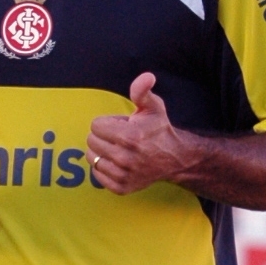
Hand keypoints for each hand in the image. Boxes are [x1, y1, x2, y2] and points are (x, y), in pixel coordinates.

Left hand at [86, 72, 190, 194]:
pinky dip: (103, 167)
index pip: (95, 125)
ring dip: (101, 152)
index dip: (107, 122)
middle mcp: (125, 158)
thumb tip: (146, 77)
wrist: (174, 159)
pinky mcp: (121, 188)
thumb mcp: (153, 107)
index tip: (122, 125)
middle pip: (91, 141)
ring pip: (91, 157)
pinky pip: (96, 174)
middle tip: (120, 138)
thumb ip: (142, 91)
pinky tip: (117, 162)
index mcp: (130, 136)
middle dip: (103, 136)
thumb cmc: (159, 130)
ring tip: (118, 149)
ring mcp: (122, 175)